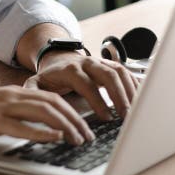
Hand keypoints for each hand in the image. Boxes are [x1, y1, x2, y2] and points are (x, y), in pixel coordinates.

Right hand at [0, 85, 94, 145]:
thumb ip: (18, 114)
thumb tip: (41, 126)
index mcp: (14, 92)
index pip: (51, 97)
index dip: (71, 110)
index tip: (85, 125)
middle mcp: (11, 95)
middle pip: (53, 102)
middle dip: (75, 119)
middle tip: (88, 135)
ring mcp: (1, 107)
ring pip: (42, 111)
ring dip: (64, 125)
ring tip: (77, 138)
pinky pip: (21, 126)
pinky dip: (41, 132)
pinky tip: (54, 138)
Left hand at [23, 51, 138, 120]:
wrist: (58, 58)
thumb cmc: (50, 76)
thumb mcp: (37, 83)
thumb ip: (33, 91)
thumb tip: (33, 103)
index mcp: (70, 68)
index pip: (85, 83)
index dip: (96, 99)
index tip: (105, 117)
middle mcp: (87, 63)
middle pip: (107, 74)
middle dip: (118, 95)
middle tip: (125, 116)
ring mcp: (101, 62)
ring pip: (119, 71)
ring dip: (130, 91)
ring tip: (136, 111)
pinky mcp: (110, 64)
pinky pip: (126, 71)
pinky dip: (135, 84)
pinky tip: (141, 100)